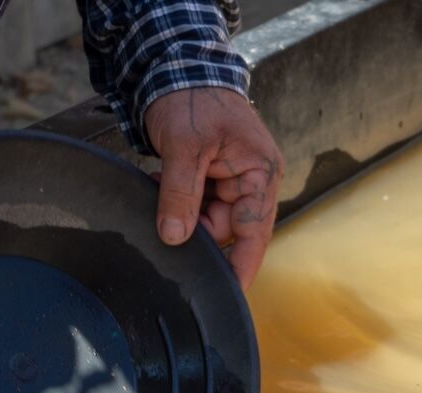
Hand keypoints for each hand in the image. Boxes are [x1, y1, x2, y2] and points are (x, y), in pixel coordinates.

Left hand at [144, 87, 283, 288]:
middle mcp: (251, 180)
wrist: (176, 67)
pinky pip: (194, 204)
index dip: (241, 266)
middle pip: (225, 229)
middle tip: (166, 221)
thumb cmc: (192, 98)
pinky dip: (176, 202)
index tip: (228, 296)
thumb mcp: (184, 147)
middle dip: (194, 230)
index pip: (254, 231)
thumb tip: (176, 238)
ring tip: (162, 189)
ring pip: (205, 219)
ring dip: (181, 213)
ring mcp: (230, 179)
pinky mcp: (209, 177)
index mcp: (259, 172)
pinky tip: (161, 185)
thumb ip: (181, 194)